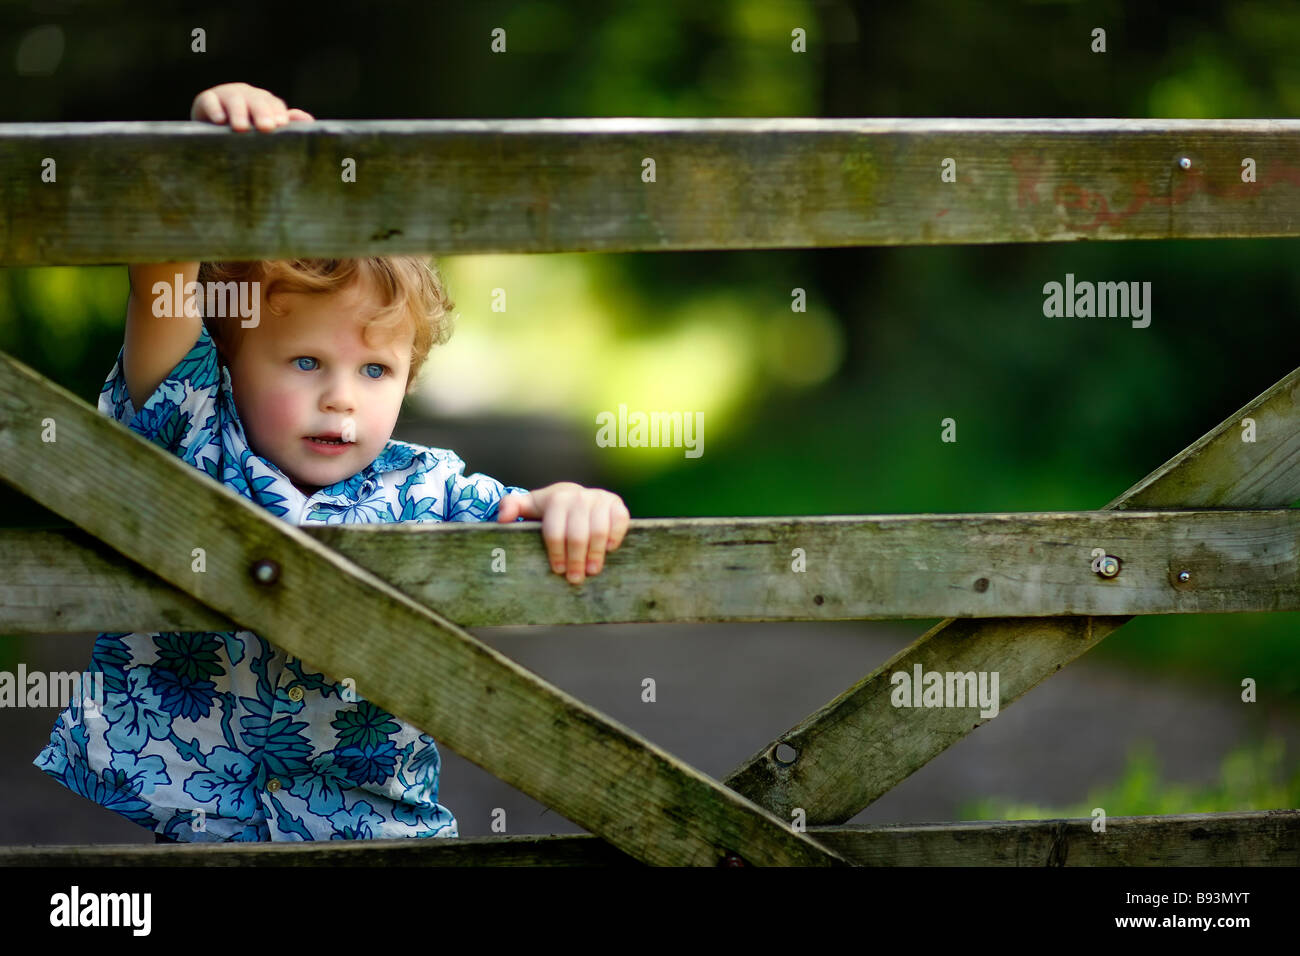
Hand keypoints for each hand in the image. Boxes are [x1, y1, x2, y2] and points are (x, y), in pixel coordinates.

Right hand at [191, 82, 314, 130]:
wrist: (212, 125)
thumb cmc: (247, 127)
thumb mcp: (266, 125)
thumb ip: (285, 122)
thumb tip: (307, 120)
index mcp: (264, 101)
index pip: (274, 104)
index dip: (277, 113)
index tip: (281, 124)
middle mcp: (247, 95)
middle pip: (256, 100)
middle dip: (262, 112)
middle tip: (266, 127)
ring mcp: (226, 95)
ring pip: (234, 100)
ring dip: (239, 113)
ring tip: (242, 128)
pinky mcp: (206, 99)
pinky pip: (209, 101)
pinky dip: (214, 110)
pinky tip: (219, 120)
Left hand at [496, 482, 629, 583]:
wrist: (576, 495)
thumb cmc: (550, 510)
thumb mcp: (529, 507)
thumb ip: (511, 507)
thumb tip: (502, 519)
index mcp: (556, 499)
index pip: (554, 531)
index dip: (556, 553)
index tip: (557, 570)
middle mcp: (579, 497)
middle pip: (577, 535)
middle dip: (575, 560)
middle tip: (575, 579)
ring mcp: (600, 498)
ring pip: (599, 531)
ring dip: (595, 554)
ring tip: (592, 571)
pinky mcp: (617, 504)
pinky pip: (620, 522)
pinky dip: (615, 537)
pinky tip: (609, 550)